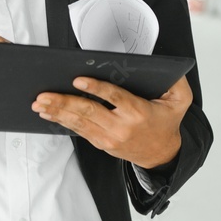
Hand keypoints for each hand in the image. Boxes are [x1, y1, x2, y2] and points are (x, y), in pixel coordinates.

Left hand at [32, 75, 192, 168]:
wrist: (162, 154)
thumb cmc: (167, 122)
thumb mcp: (180, 100)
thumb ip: (176, 81)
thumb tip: (169, 66)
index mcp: (138, 112)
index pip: (113, 98)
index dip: (95, 89)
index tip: (78, 80)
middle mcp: (121, 126)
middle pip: (88, 111)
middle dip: (64, 102)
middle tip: (45, 94)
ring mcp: (109, 137)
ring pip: (79, 122)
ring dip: (57, 112)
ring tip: (40, 103)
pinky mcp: (101, 142)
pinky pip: (78, 130)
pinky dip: (61, 121)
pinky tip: (48, 114)